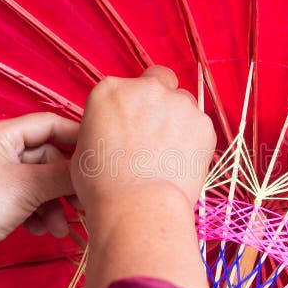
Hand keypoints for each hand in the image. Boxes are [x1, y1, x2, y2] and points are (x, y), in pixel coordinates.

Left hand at [0, 112, 79, 272]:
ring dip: (53, 204)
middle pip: (47, 157)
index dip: (77, 137)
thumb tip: (95, 167)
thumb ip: (66, 174)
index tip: (100, 153)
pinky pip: (27, 197)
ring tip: (58, 227)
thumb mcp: (30, 187)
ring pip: (39, 181)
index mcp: (0, 134)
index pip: (49, 124)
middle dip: (64, 184)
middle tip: (81, 204)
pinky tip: (40, 230)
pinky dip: (38, 212)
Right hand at [72, 66, 215, 211]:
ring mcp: (178, 104)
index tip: (133, 124)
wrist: (136, 206)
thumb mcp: (84, 148)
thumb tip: (114, 133)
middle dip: (160, 99)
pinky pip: (201, 126)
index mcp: (110, 90)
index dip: (132, 105)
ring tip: (169, 153)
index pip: (126, 85)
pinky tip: (182, 162)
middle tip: (156, 129)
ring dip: (178, 120)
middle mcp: (146, 89)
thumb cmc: (103, 185)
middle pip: (160, 81)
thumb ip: (104, 127)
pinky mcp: (202, 123)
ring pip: (184, 103)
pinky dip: (195, 140)